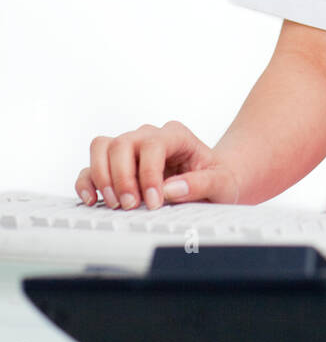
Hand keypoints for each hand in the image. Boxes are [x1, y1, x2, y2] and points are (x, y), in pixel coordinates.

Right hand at [75, 121, 240, 209]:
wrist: (215, 179)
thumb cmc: (220, 178)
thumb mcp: (222, 182)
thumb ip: (200, 184)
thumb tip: (170, 190)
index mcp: (177, 135)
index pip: (153, 145)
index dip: (149, 174)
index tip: (153, 203)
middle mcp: (150, 136)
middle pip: (122, 143)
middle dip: (122, 178)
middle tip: (131, 206)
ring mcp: (131, 147)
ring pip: (102, 147)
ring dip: (103, 177)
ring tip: (115, 204)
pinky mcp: (117, 164)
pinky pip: (92, 165)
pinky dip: (88, 181)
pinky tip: (93, 199)